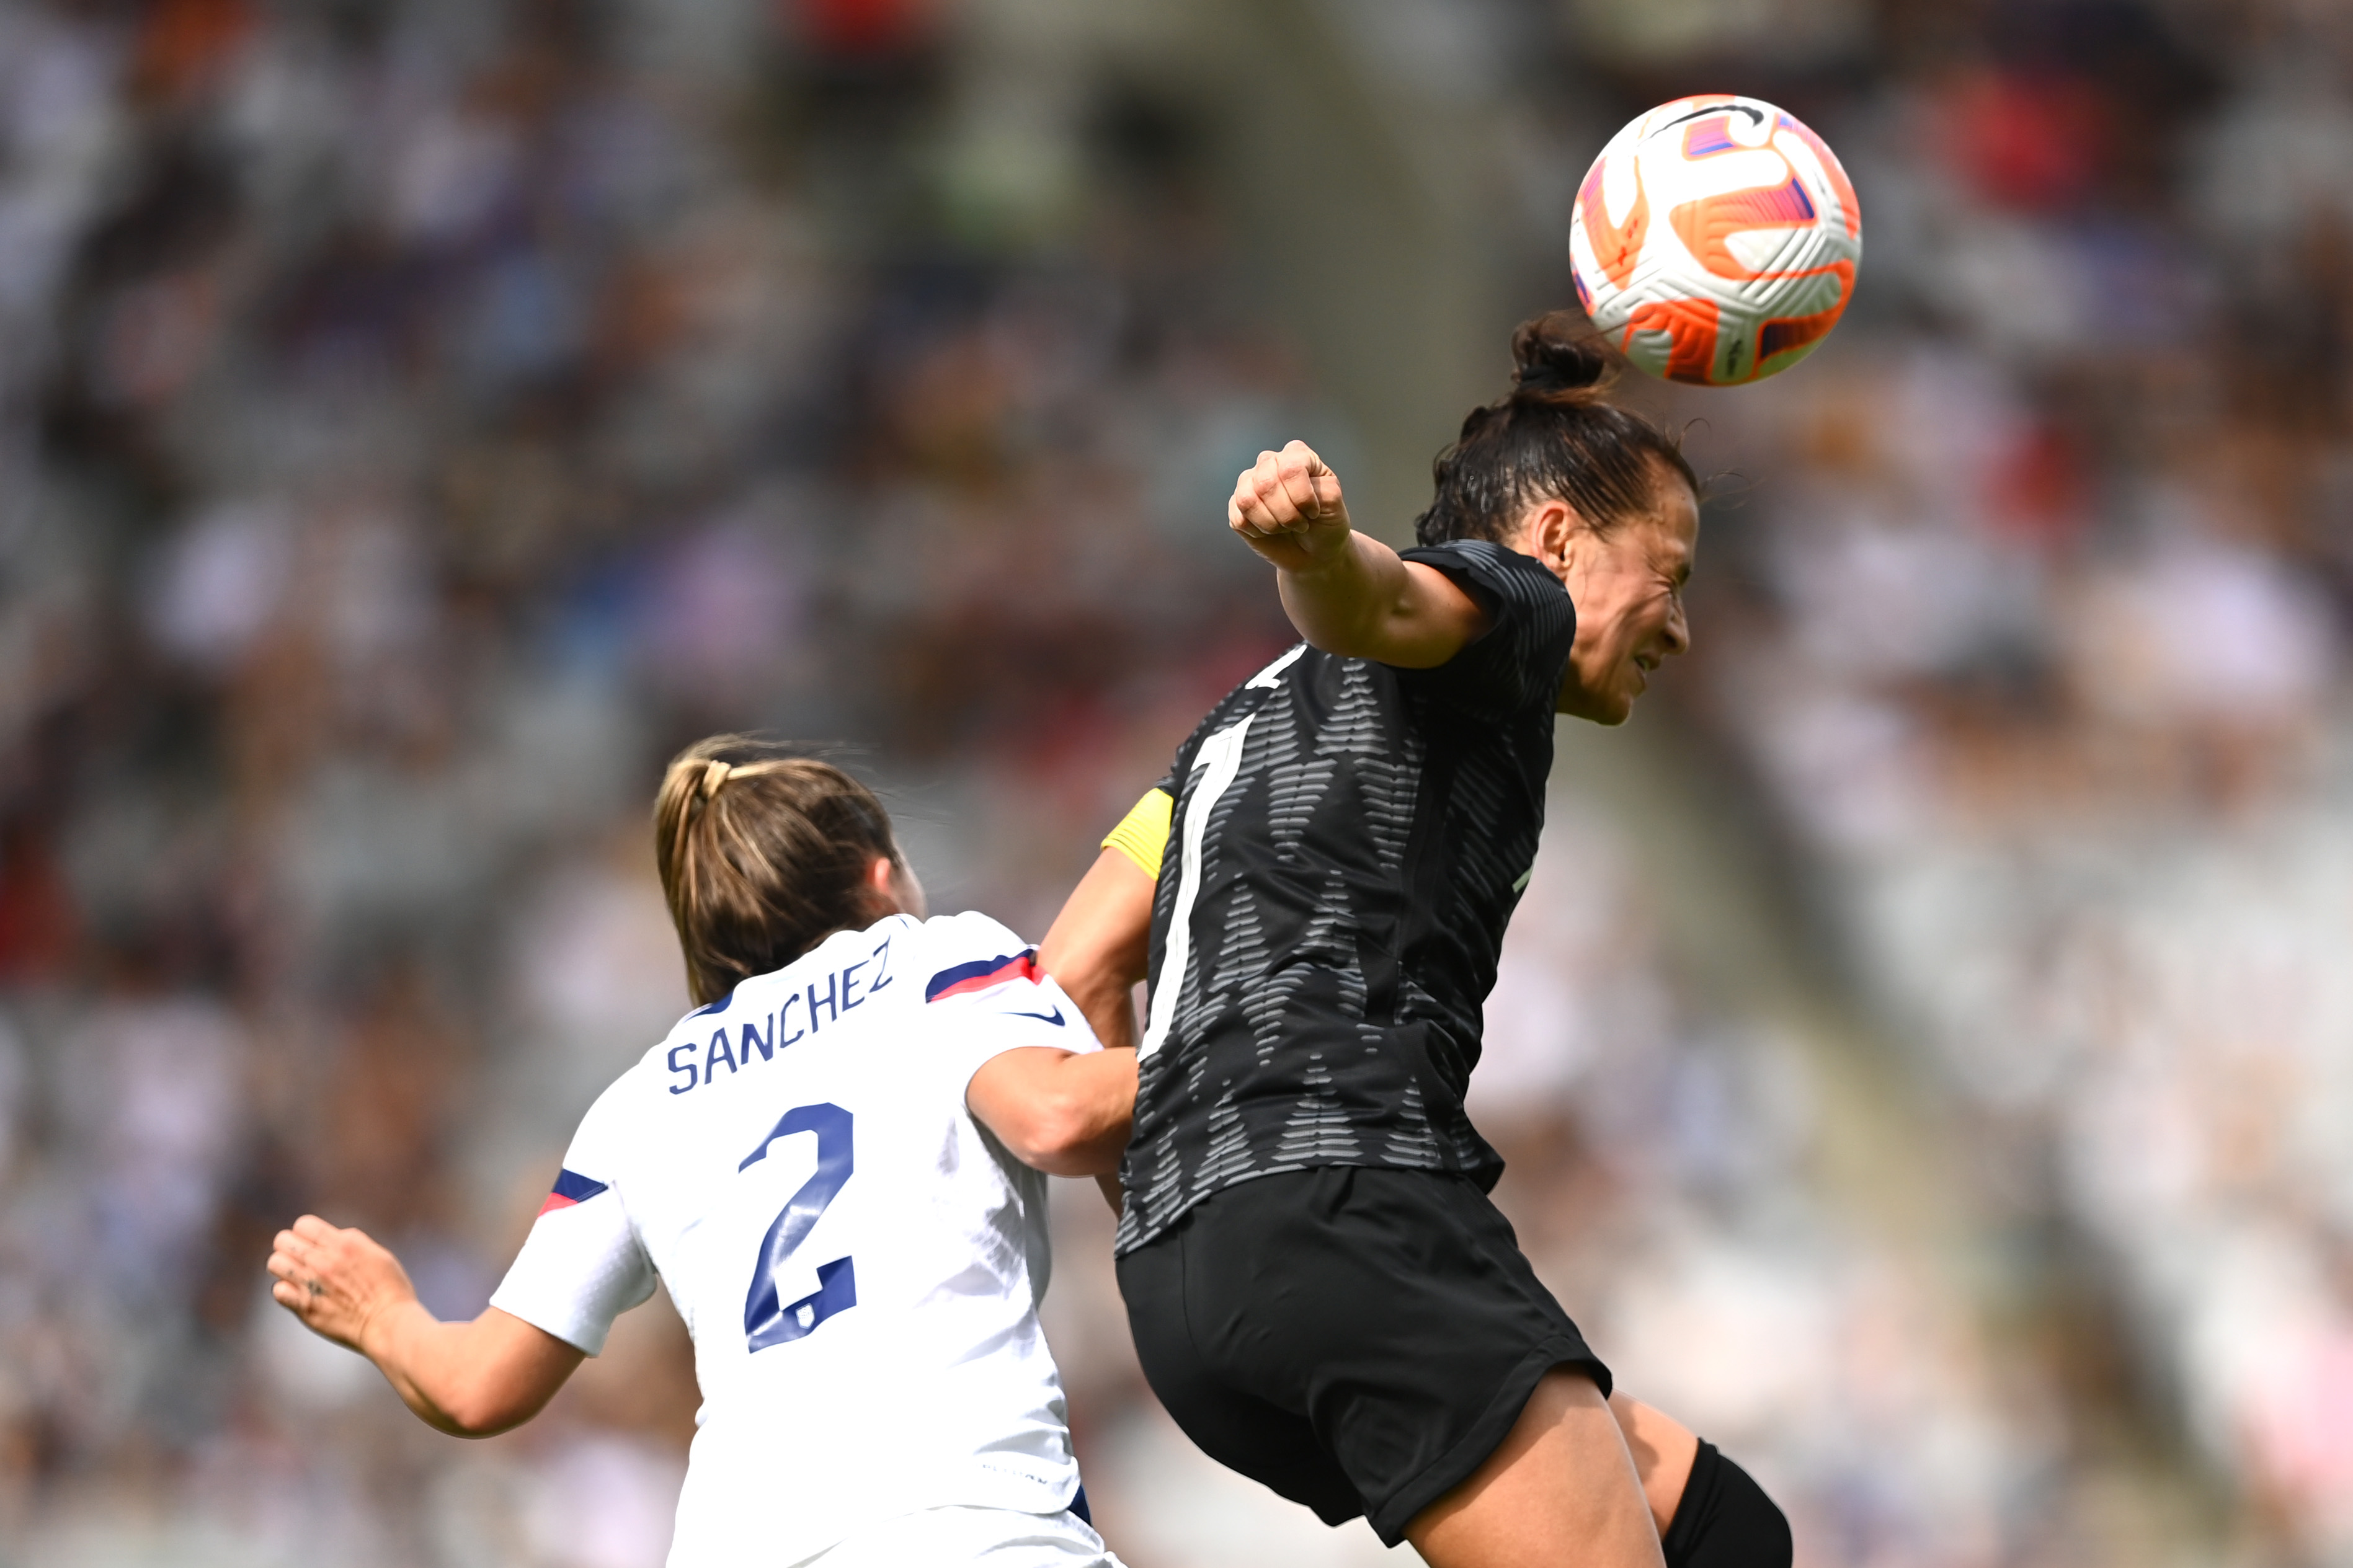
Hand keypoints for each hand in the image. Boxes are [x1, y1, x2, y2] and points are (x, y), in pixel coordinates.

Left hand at [268, 1214, 417, 1354]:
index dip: (306, 1233)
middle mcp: (323, 1260)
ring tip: (298, 1275)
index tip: (314, 1243)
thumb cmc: (390, 1289)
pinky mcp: (305, 1307)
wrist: (388, 1323)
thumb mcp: (376, 1253)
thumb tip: (331, 1238)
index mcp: (343, 1243)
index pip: (303, 1224)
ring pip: (275, 1263)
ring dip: (285, 1267)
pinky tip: (300, 1294)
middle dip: (290, 1246)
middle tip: (302, 1258)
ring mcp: (311, 1284)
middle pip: (282, 1240)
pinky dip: (286, 1291)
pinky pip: (278, 1291)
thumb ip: (350, 1242)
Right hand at [1228, 441, 1351, 572]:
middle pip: (1266, 484)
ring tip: (1285, 527)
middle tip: (1299, 524)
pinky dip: (1258, 532)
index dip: (1302, 497)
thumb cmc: (1325, 522)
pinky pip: (1239, 519)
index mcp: (1296, 455)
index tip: (1314, 512)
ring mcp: (1249, 483)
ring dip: (1271, 524)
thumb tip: (1293, 486)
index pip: (1290, 469)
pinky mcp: (1236, 506)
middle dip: (1287, 515)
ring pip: (1248, 500)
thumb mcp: (1334, 501)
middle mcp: (1269, 463)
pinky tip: (1270, 531)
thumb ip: (1318, 486)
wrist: (1314, 550)